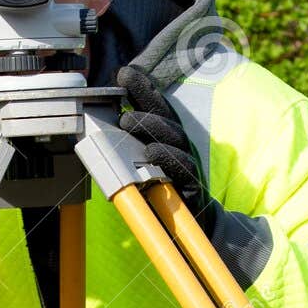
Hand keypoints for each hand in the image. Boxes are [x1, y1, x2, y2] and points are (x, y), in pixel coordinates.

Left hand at [117, 63, 218, 232]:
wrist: (199, 233)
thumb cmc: (169, 197)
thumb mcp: (148, 167)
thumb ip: (133, 145)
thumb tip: (108, 119)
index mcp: (172, 141)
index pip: (159, 108)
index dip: (144, 89)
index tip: (125, 73)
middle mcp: (183, 150)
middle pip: (167, 121)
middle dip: (145, 106)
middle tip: (122, 101)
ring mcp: (190, 169)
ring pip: (173, 141)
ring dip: (151, 127)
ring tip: (128, 120)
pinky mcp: (194, 190)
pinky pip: (183, 171)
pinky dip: (167, 159)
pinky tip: (151, 152)